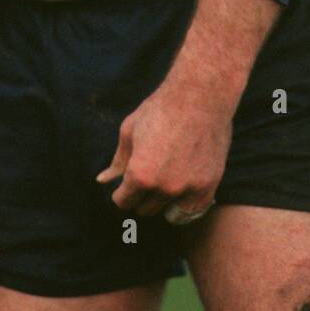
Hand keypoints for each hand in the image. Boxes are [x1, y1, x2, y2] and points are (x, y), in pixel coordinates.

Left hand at [95, 77, 232, 218]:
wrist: (201, 96)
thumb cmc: (161, 109)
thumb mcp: (130, 130)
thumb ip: (118, 161)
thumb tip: (102, 180)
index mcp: (140, 174)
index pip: (123, 202)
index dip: (122, 193)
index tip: (126, 185)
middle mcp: (163, 187)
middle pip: (144, 209)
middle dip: (141, 197)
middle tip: (147, 177)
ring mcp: (187, 189)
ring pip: (167, 213)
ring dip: (162, 202)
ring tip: (164, 183)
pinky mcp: (208, 187)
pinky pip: (191, 212)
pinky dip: (183, 206)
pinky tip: (180, 192)